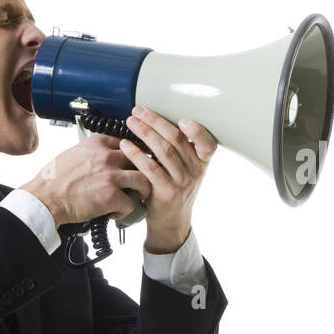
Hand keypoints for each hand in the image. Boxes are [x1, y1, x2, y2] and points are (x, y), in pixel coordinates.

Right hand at [22, 135, 151, 227]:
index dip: (133, 155)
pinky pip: (132, 204)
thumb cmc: (54, 180)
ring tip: (138, 197)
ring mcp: (111, 176)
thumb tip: (102, 157)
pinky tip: (116, 213)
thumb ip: (92, 153)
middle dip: (143, 171)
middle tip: (140, 181)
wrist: (45, 198)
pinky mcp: (112, 196)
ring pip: (144, 180)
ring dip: (143, 191)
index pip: (128, 143)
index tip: (134, 163)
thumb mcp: (74, 154)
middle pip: (140, 159)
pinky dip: (126, 211)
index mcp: (98, 144)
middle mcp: (107, 157)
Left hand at [122, 106, 218, 252]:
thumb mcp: (187, 170)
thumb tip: (159, 119)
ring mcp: (182, 183)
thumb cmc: (175, 189)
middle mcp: (195, 172)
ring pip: (164, 151)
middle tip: (139, 111)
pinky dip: (137, 154)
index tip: (182, 119)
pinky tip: (126, 145)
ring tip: (131, 123)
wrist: (171, 221)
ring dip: (145, 133)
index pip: (208, 143)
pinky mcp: (166, 192)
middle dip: (156, 121)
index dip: (197, 131)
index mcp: (202, 162)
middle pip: (177, 139)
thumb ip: (181, 149)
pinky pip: (150, 169)